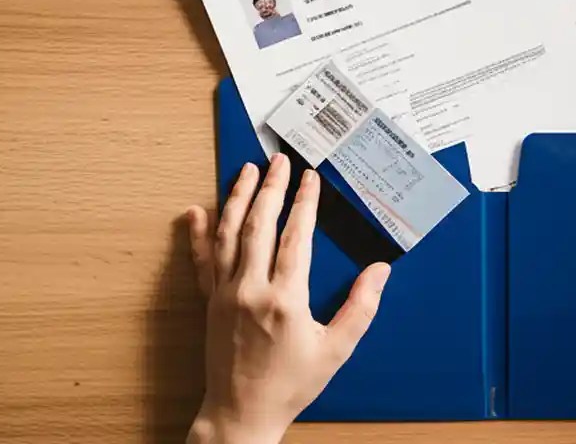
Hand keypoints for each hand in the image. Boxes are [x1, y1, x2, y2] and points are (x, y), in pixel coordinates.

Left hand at [184, 154, 391, 443]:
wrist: (242, 413)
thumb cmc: (292, 385)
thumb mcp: (336, 349)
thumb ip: (360, 307)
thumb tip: (379, 271)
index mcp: (285, 299)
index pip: (295, 237)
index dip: (304, 203)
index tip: (310, 178)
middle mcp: (251, 290)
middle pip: (259, 225)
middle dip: (271, 188)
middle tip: (280, 161)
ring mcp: (225, 294)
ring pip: (228, 235)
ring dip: (236, 198)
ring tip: (246, 172)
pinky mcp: (209, 303)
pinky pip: (201, 261)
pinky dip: (198, 234)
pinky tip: (196, 211)